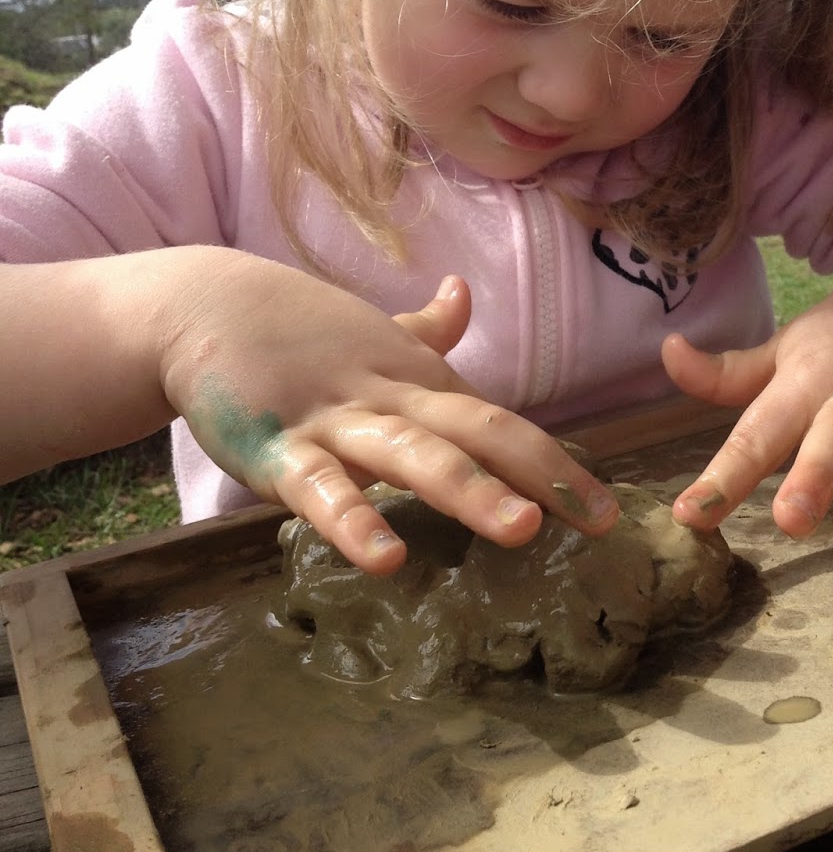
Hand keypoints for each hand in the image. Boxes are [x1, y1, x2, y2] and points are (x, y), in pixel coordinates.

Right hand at [159, 249, 618, 572]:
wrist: (205, 302)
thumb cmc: (294, 327)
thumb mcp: (369, 332)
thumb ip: (423, 330)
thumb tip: (463, 294)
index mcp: (416, 382)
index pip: (499, 424)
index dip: (554, 462)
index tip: (607, 506)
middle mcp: (389, 399)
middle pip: (477, 434)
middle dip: (542, 475)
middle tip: (599, 517)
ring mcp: (334, 421)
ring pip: (413, 456)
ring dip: (470, 491)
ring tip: (522, 528)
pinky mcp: (276, 447)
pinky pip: (320, 489)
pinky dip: (353, 520)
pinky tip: (385, 557)